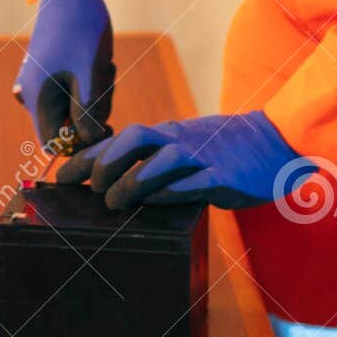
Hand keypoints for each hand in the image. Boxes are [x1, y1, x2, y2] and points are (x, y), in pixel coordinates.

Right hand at [13, 0, 114, 146]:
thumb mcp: (91, 76)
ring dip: (93, 94)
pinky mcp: (49, 70)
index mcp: (37, 99)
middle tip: (105, 81)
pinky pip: (71, 89)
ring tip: (102, 65)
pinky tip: (96, 61)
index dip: (81, 143)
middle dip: (91, 112)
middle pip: (66, 126)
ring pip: (72, 107)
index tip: (106, 123)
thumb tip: (90, 144)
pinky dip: (88, 82)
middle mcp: (31, 94)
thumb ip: (88, 115)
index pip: (54, 144)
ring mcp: (39, 80)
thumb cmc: (82, 30)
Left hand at [56, 110, 314, 209]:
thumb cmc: (224, 150)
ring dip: (133, 179)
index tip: (62, 175)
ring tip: (113, 200)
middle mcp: (181, 140)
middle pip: (136, 138)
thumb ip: (157, 161)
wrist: (274, 143)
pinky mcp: (224, 176)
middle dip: (106, 161)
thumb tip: (116, 183)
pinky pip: (195, 182)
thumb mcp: (187, 147)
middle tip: (89, 187)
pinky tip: (154, 202)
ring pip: (162, 159)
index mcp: (169, 134)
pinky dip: (172, 191)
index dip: (89, 155)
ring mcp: (203, 156)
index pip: (121, 138)